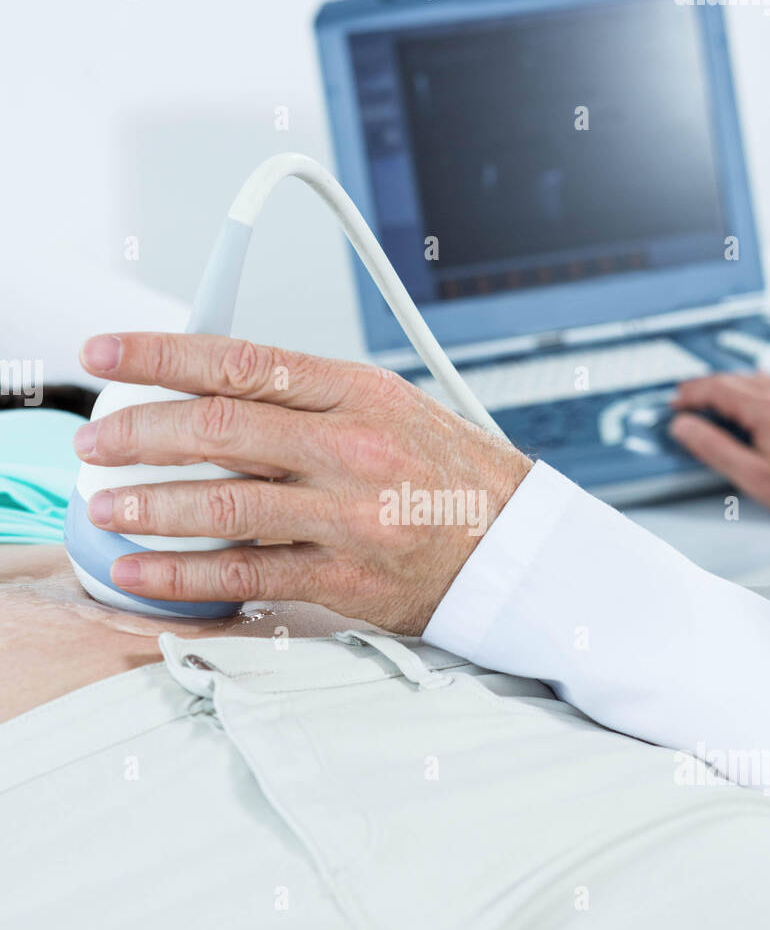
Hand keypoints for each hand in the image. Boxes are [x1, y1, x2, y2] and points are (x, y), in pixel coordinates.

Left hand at [75, 333, 531, 632]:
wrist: (515, 544)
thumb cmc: (448, 472)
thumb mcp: (388, 405)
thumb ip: (306, 396)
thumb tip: (211, 387)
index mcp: (358, 391)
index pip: (242, 360)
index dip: (160, 353)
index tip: (105, 353)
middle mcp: (350, 447)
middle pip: (220, 428)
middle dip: (138, 432)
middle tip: (94, 441)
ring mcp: (347, 515)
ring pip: (224, 502)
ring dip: (148, 504)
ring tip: (104, 506)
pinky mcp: (343, 576)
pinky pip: (246, 574)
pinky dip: (183, 574)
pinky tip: (141, 571)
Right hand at [670, 373, 769, 520]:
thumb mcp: (753, 476)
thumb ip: (713, 448)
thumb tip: (684, 427)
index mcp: (768, 409)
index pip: (718, 389)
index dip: (692, 394)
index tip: (677, 400)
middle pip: (738, 379)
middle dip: (708, 386)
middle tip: (690, 396)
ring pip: (762, 377)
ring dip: (734, 384)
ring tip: (719, 395)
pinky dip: (763, 385)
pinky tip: (762, 395)